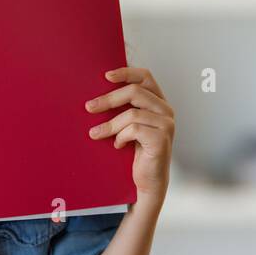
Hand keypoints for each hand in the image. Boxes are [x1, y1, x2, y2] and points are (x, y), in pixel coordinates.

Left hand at [85, 67, 173, 201]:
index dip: (126, 73)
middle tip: (89, 107)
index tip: (106, 76)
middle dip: (108, 99)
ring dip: (110, 125)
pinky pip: (134, 130)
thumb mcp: (128, 125)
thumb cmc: (135, 151)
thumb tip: (96, 96)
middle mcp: (166, 110)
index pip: (145, 77)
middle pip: (134, 92)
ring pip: (131, 114)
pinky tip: (117, 145)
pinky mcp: (162, 139)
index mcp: (158, 102)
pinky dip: (120, 137)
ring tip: (96, 134)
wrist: (147, 181)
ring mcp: (166, 124)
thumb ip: (123, 108)